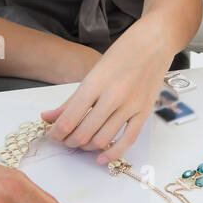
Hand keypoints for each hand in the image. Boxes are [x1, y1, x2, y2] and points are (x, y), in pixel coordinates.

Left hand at [41, 19, 171, 164]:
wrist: (154, 43)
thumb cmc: (122, 54)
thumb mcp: (92, 72)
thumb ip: (71, 99)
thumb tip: (48, 118)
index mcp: (95, 83)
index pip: (69, 118)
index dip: (57, 133)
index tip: (53, 135)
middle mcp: (113, 96)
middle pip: (83, 133)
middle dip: (69, 142)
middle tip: (65, 140)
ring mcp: (131, 106)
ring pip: (102, 140)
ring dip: (86, 147)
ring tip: (81, 143)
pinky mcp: (144, 112)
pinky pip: (127, 141)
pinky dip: (112, 154)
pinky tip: (101, 159)